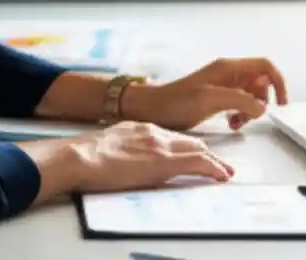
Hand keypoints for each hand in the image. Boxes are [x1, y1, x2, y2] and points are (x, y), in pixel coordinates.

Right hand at [20, 121, 233, 202]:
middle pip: (189, 141)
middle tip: (218, 163)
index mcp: (139, 128)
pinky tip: (221, 176)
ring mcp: (161, 145)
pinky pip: (198, 163)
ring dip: (214, 161)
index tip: (194, 154)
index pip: (171, 136)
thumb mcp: (107, 143)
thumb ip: (121, 147)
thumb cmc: (84, 156)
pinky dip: (213, 168)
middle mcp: (154, 132)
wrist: (80, 156)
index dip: (186, 146)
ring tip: (225, 171)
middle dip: (206, 152)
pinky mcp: (165, 161)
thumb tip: (122, 159)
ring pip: (198, 149)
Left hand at [121, 57, 288, 131]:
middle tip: (250, 116)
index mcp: (228, 67)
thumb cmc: (177, 101)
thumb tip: (262, 108)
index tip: (282, 103)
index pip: (265, 66)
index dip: (279, 82)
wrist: (153, 109)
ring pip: (251, 95)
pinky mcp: (217, 98)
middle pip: (261, 83)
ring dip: (250, 110)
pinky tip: (231, 123)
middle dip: (262, 101)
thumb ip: (241, 100)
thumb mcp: (212, 99)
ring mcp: (223, 85)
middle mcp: (228, 73)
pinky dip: (241, 114)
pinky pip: (239, 104)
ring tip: (237, 123)